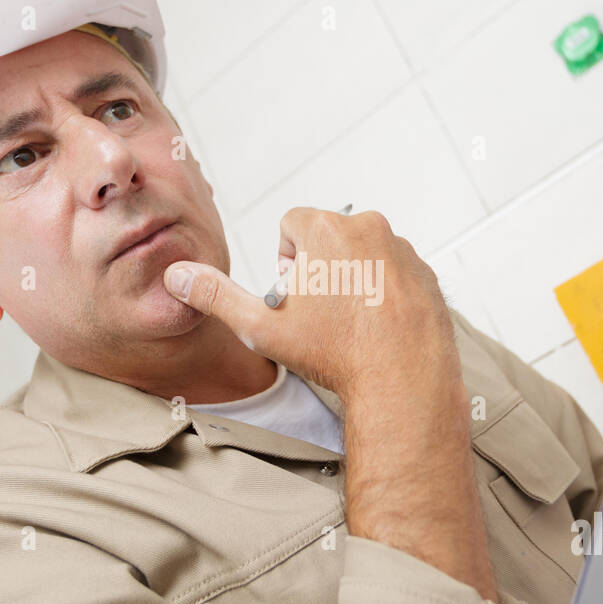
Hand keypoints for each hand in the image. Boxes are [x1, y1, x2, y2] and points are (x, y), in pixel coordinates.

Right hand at [162, 207, 458, 397]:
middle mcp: (368, 227)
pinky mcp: (426, 273)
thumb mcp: (262, 327)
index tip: (292, 294)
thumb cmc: (334, 354)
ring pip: (363, 254)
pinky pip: (394, 272)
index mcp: (327, 228)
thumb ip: (216, 297)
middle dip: (317, 267)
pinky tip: (378, 327)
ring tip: (349, 323)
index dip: (285, 260)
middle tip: (318, 313)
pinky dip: (384, 292)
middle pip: (328, 235)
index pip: (291, 223)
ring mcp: (402, 249)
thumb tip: (176, 276)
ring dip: (351, 277)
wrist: (403, 380)